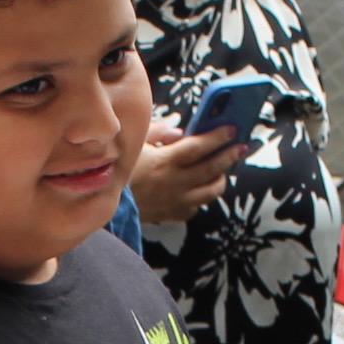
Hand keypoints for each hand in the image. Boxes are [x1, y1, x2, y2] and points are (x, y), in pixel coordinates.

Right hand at [129, 122, 245, 223]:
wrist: (103, 202)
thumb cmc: (119, 168)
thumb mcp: (134, 144)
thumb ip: (158, 132)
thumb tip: (181, 131)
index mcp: (164, 161)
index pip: (198, 146)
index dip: (217, 137)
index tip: (231, 129)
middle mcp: (174, 183)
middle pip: (211, 168)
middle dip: (229, 156)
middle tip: (241, 147)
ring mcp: (176, 201)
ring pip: (210, 192)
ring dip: (221, 179)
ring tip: (224, 170)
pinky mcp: (173, 214)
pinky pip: (196, 207)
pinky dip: (202, 197)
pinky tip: (202, 188)